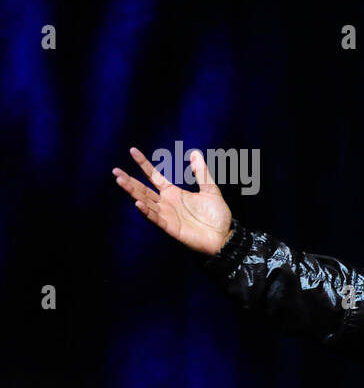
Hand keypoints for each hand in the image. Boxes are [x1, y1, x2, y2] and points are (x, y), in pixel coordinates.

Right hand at [113, 148, 232, 255]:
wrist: (224, 236)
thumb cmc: (217, 215)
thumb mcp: (210, 190)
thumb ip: (201, 173)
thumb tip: (194, 153)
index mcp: (173, 193)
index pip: (153, 176)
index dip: (143, 164)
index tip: (132, 151)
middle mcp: (166, 203)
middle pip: (143, 189)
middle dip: (129, 181)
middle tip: (115, 171)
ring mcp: (167, 215)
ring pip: (145, 202)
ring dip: (132, 192)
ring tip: (120, 181)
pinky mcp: (171, 228)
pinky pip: (156, 219)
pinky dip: (147, 211)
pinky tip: (137, 203)